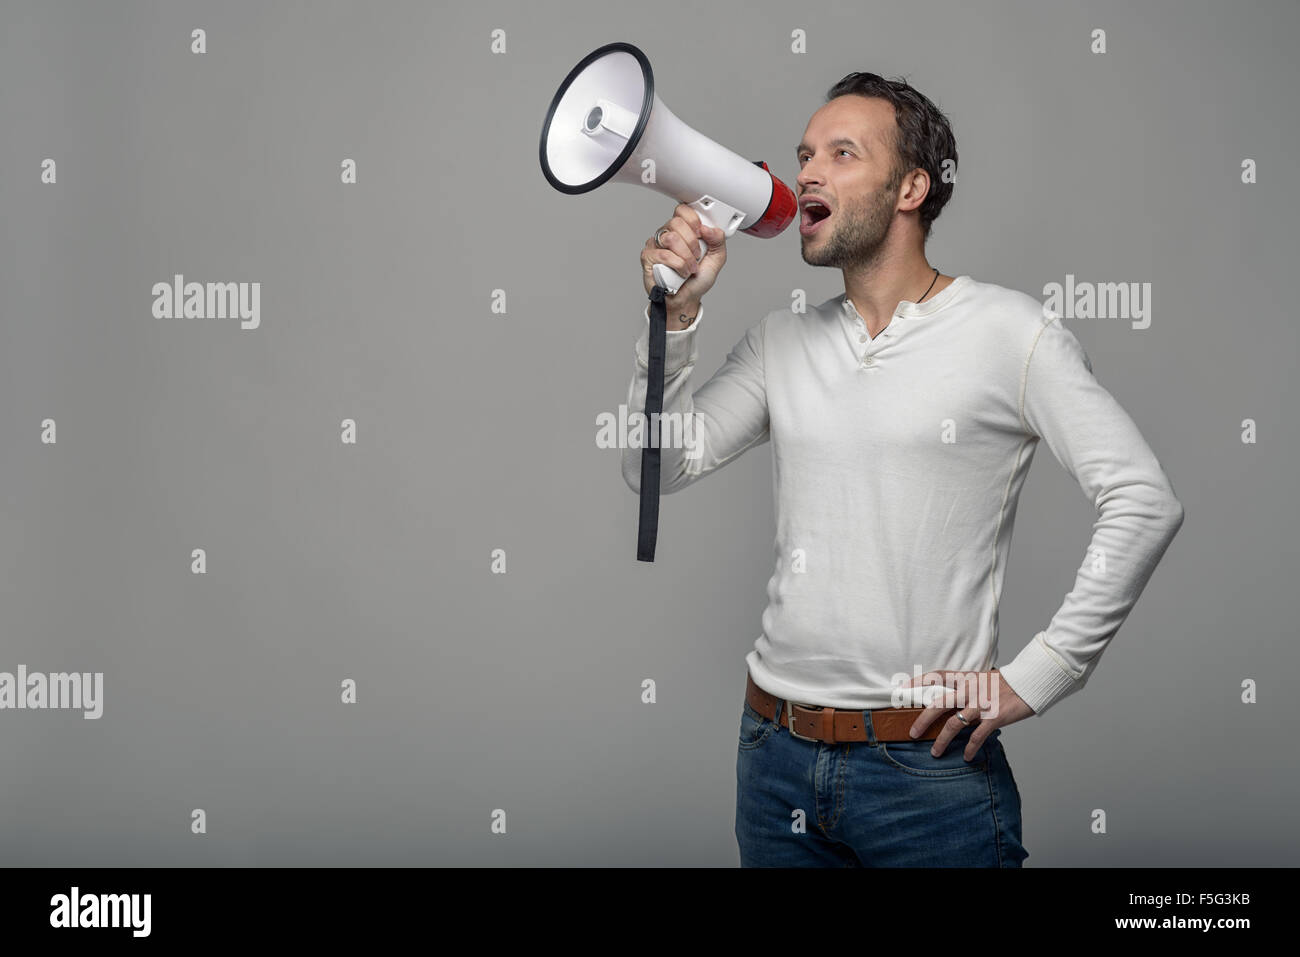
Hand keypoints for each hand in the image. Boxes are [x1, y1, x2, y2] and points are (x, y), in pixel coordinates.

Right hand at [641, 202, 727, 306]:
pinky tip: (681, 272)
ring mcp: (656, 245)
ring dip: (685, 256)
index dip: (693, 220)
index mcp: (683, 230)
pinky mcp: (648, 257)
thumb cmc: (697, 279)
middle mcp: (668, 234)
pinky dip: (677, 266)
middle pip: (676, 222)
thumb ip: (718, 240)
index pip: (683, 210)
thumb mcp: (716, 258)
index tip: (701, 234)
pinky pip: (664, 255)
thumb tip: (709, 228)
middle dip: (692, 242)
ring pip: (671, 238)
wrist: (686, 299)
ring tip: (690, 268)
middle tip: (696, 256)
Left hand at [900, 669, 1034, 761]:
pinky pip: (977, 736)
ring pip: (953, 724)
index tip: (902, 689)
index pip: (937, 676)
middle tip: (912, 733)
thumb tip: (950, 702)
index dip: (918, 681)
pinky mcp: (994, 717)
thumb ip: (965, 689)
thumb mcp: (981, 680)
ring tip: (935, 753)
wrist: (1029, 682)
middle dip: (922, 720)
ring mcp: (981, 704)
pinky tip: (967, 757)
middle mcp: (969, 690)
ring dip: (942, 741)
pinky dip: (970, 748)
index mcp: (965, 678)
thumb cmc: (1004, 683)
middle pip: (938, 704)